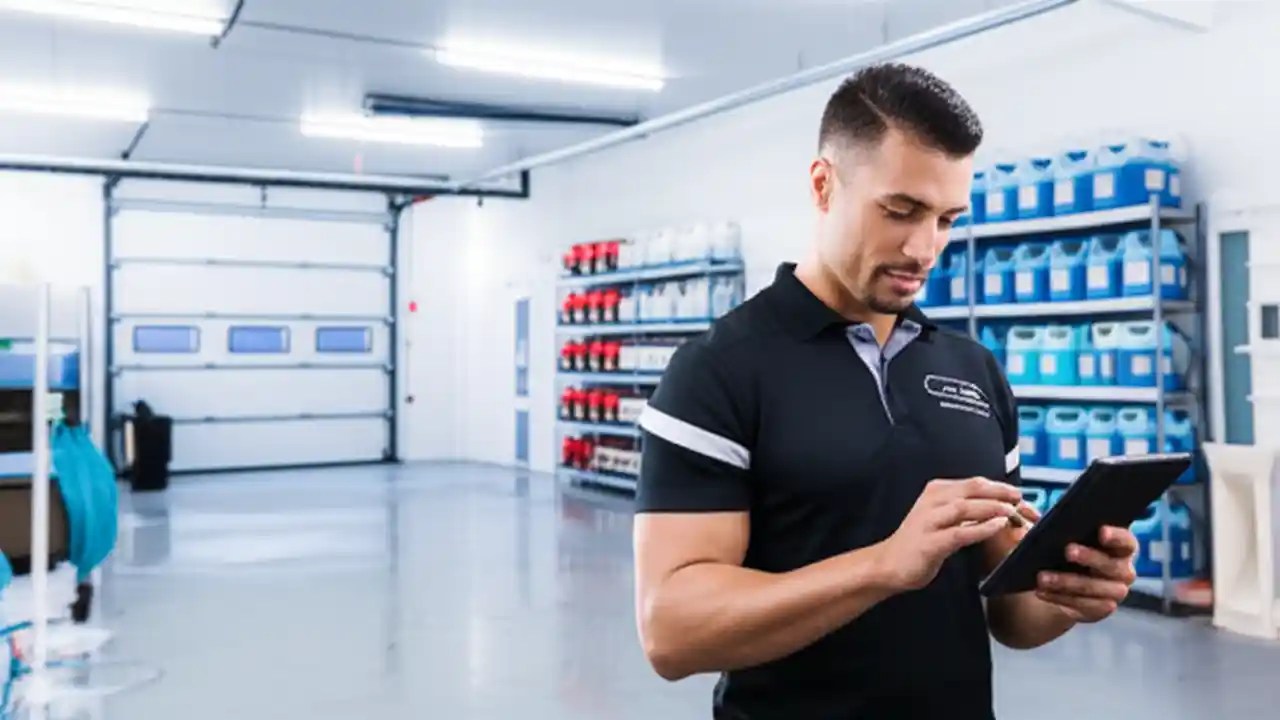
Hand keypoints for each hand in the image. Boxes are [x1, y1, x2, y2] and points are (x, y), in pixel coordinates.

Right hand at [878, 477, 1022, 591]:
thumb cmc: (920, 542)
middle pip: (973, 488)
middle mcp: (932, 500)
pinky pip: (959, 532)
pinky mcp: (929, 542)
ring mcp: (929, 521)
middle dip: (1002, 493)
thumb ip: (967, 511)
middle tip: (1023, 501)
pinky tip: (997, 526)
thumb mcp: (944, 519)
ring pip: (966, 506)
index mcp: (937, 491)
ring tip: (1013, 512)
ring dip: (993, 507)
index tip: (1022, 497)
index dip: (1002, 488)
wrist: (889, 564)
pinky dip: (981, 527)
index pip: (975, 483)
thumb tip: (1001, 508)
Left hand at [1035, 525, 1138, 622]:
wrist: (1066, 583)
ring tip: (1042, 577)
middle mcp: (1124, 571)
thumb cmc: (1068, 550)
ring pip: (1095, 589)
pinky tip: (1041, 591)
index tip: (1101, 531)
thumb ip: (1053, 525)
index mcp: (1121, 548)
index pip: (1127, 541)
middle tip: (1068, 550)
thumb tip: (1028, 513)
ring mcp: (1115, 592)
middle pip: (1112, 566)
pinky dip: (1060, 598)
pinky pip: (1083, 605)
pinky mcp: (1101, 609)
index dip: (1117, 536)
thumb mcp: (1063, 536)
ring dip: (1068, 582)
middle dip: (1090, 557)